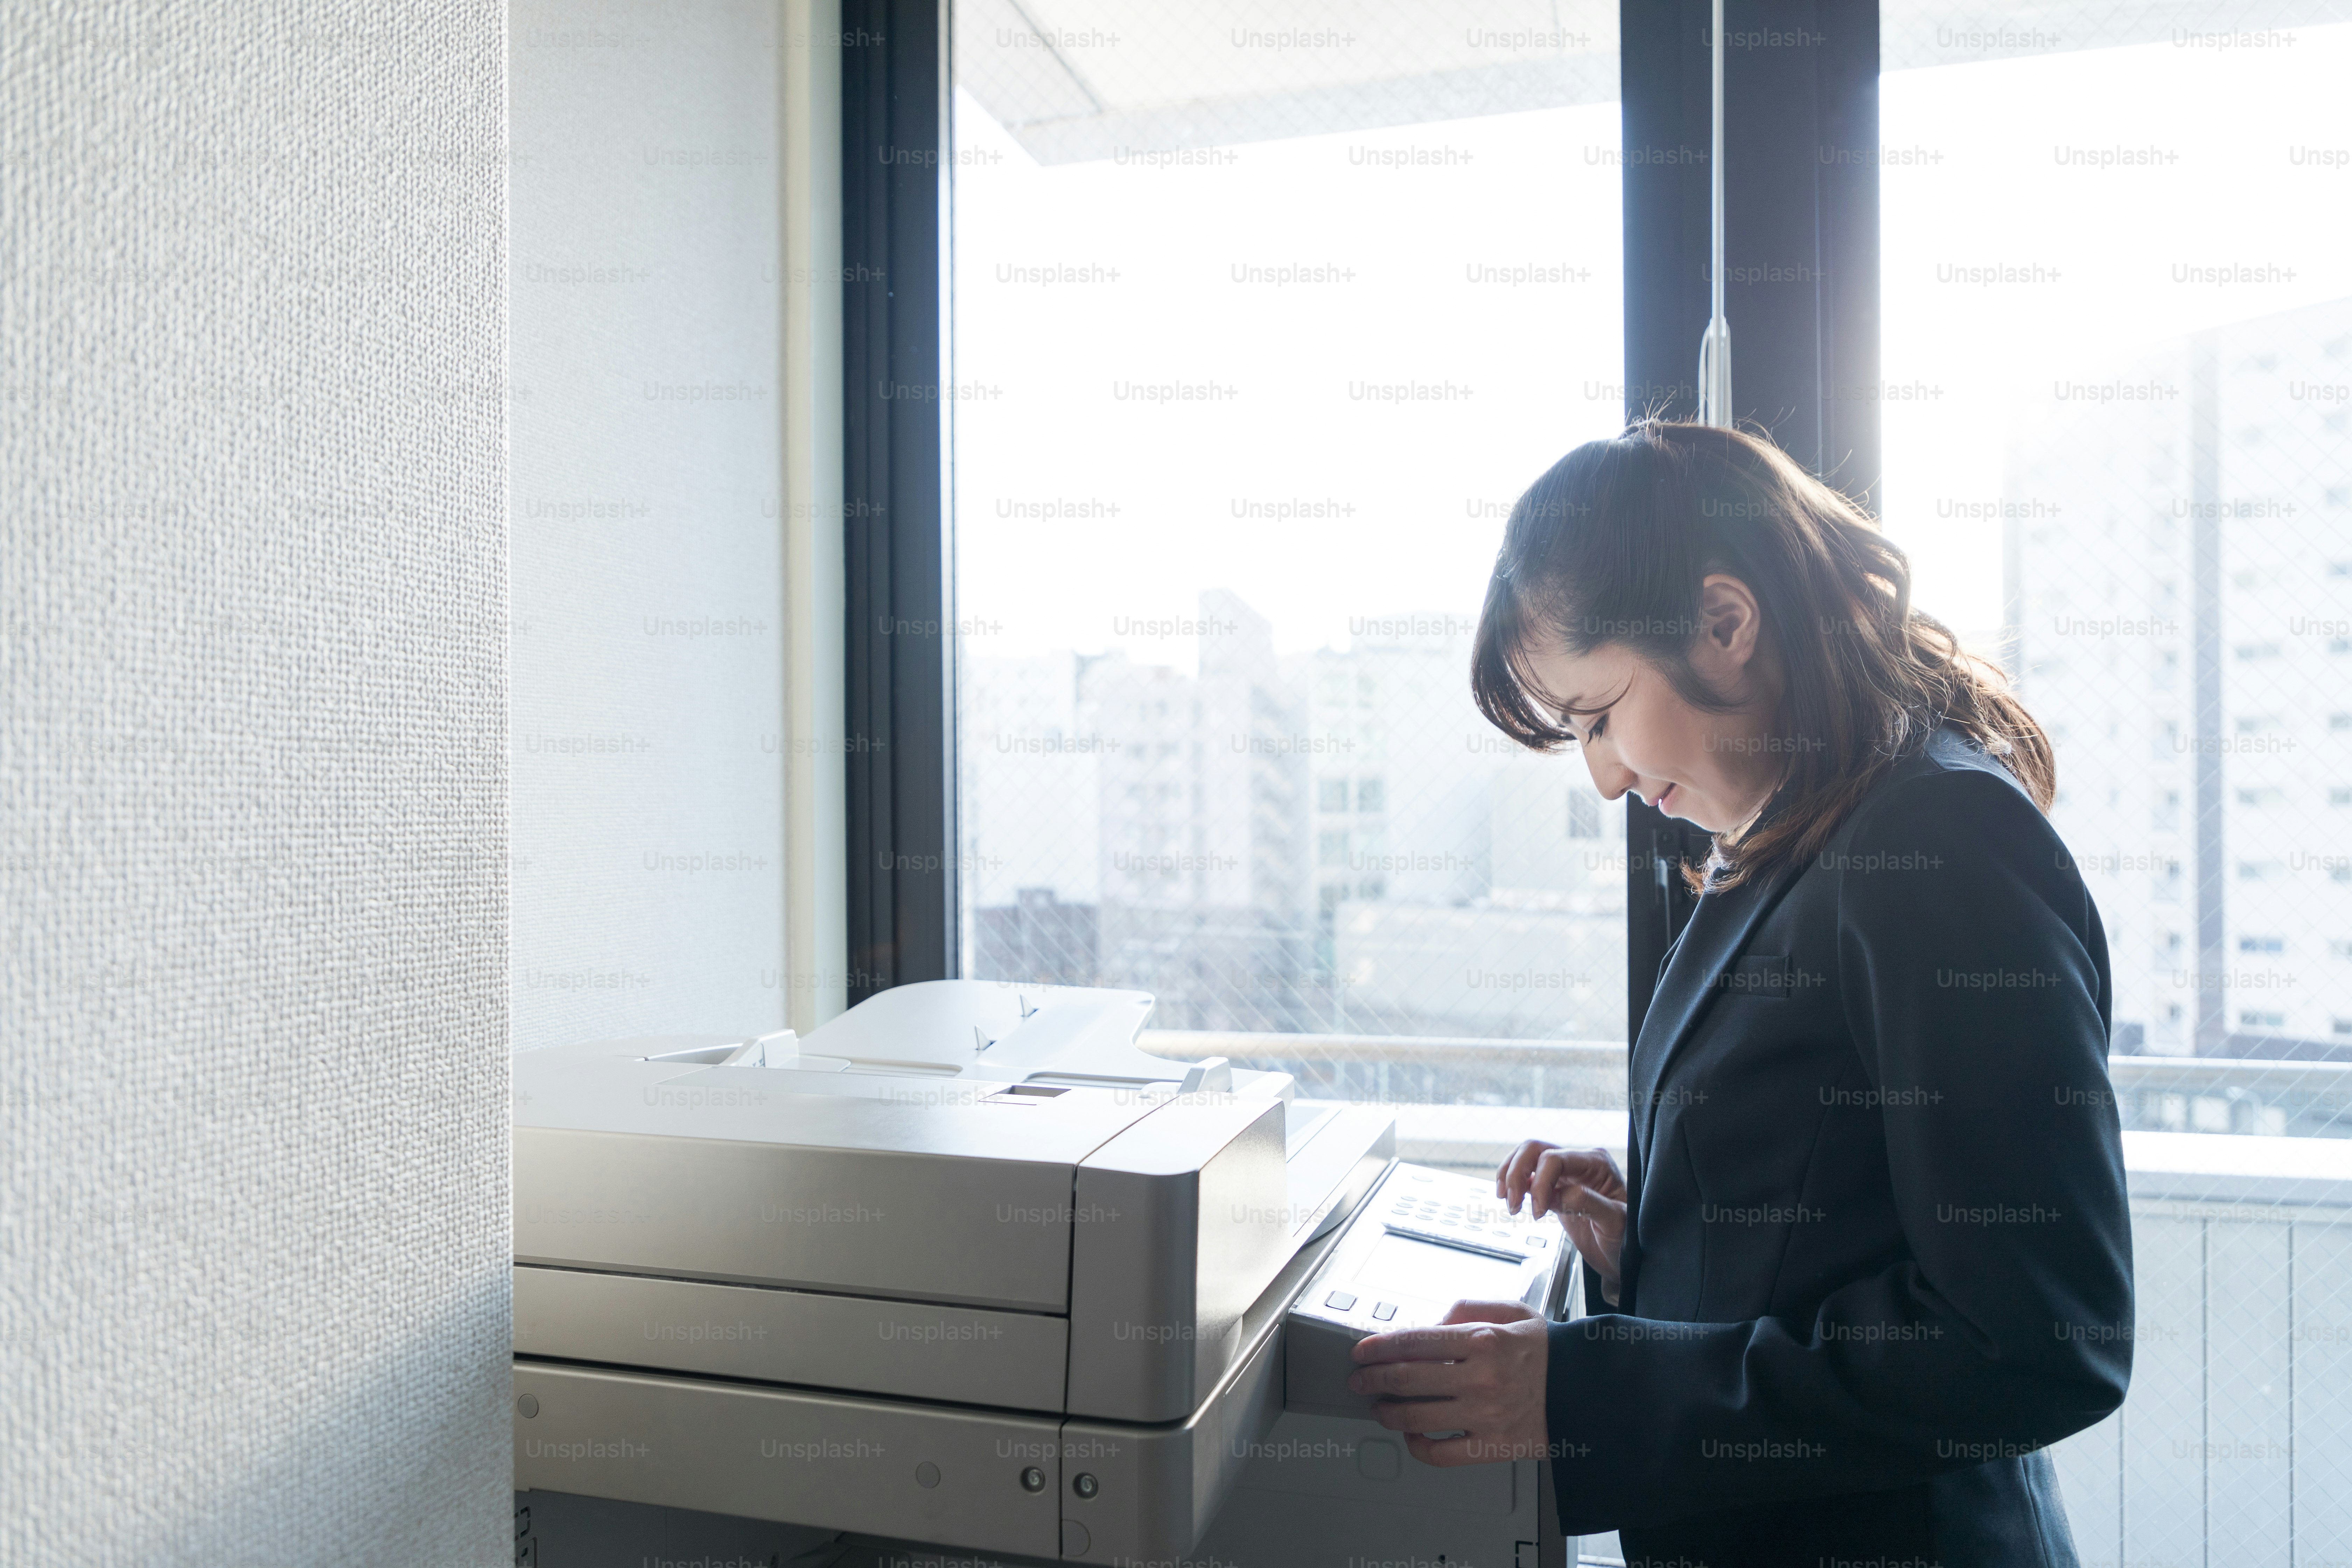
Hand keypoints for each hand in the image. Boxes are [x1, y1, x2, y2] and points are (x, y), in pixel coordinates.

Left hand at [1350, 1300, 1549, 1465]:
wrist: (1587, 1392)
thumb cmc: (1545, 1352)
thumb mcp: (1510, 1311)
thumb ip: (1465, 1309)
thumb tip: (1428, 1324)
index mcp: (1483, 1340)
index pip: (1414, 1341)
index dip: (1378, 1347)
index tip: (1361, 1352)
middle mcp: (1480, 1378)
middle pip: (1405, 1378)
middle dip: (1372, 1379)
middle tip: (1359, 1380)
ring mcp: (1485, 1416)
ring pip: (1415, 1417)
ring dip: (1387, 1412)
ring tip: (1379, 1407)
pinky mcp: (1491, 1448)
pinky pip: (1440, 1454)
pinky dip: (1416, 1446)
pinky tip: (1411, 1434)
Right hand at [1498, 1141, 1626, 1305]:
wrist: (1626, 1258)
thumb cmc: (1628, 1239)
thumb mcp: (1616, 1222)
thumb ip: (1588, 1203)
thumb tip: (1557, 1194)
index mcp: (1596, 1163)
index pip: (1554, 1159)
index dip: (1539, 1183)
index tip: (1538, 1212)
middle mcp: (1579, 1163)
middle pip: (1534, 1149)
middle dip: (1516, 1173)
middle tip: (1512, 1202)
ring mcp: (1566, 1174)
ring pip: (1527, 1157)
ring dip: (1510, 1176)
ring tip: (1509, 1202)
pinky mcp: (1554, 1189)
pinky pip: (1528, 1176)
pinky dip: (1514, 1184)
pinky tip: (1512, 1200)